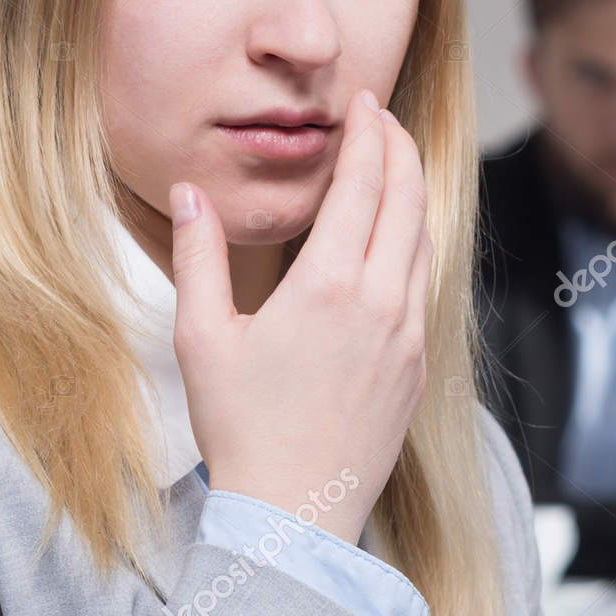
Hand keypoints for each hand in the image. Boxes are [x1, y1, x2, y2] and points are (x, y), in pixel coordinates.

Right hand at [168, 87, 431, 546]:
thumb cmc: (241, 429)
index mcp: (328, 285)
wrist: (296, 512)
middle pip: (407, 201)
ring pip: (424, 242)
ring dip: (415, 194)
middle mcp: (381, 302)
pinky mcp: (417, 365)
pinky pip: (425, 285)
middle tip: (385, 118)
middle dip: (400, 149)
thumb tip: (190, 194)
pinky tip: (401, 240)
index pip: (363, 184)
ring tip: (398, 166)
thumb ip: (199, 256)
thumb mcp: (203, 338)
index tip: (365, 103)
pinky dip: (418, 245)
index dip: (368, 134)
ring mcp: (407, 335)